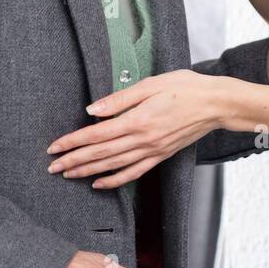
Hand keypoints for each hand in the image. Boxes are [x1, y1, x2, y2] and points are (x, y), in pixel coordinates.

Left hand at [46, 69, 238, 188]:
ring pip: (113, 166)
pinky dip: (115, 180)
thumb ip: (120, 99)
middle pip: (101, 153)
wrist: (216, 104)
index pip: (96, 134)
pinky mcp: (161, 155)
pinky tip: (100, 183)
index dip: (73, 142)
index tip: (54, 147)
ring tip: (68, 175)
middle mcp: (143, 139)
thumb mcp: (151, 84)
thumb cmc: (186, 88)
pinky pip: (134, 172)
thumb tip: (92, 110)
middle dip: (74, 160)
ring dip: (88, 172)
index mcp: (138, 120)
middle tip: (52, 167)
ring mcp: (152, 150)